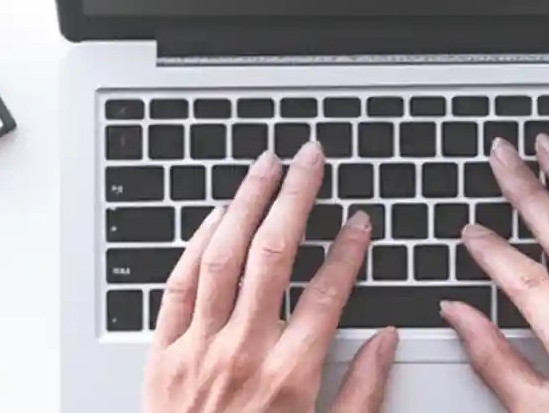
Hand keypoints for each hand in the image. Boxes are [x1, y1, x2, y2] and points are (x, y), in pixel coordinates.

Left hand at [143, 141, 397, 412]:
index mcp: (290, 377)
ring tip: (265, 166)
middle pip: (273, 253)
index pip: (328, 291)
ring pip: (222, 255)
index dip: (349, 247)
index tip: (360, 220)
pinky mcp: (161, 355)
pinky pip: (177, 285)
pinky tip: (214, 216)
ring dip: (246, 202)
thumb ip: (363, 392)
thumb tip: (388, 341)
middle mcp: (242, 353)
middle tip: (312, 159)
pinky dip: (196, 243)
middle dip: (296, 196)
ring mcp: (197, 350)